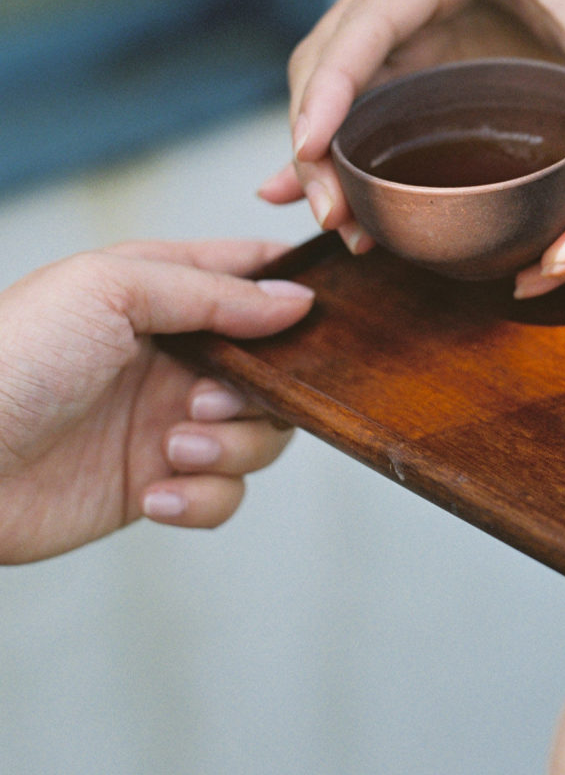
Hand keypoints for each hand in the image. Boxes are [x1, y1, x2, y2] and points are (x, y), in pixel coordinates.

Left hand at [0, 240, 314, 562]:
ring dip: (232, 446)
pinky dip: (205, 498)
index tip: (323, 310)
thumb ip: (210, 291)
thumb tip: (295, 302)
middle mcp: (172, 356)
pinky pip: (223, 495)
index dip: (294, 289)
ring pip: (260, 435)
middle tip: (205, 398)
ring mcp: (165, 422)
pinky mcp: (154, 485)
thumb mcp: (111, 290)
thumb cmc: (12, 358)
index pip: (249, 276)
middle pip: (274, 367)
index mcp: (159, 293)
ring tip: (172, 448)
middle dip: (263, 389)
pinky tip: (155, 494)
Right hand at [257, 0, 564, 247]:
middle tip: (330, 212)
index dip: (332, 84)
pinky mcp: (397, 48)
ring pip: (328, 80)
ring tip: (336, 223)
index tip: (311, 147)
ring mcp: (389, 12)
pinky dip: (340, 150)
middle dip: (316, 134)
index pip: (367, 20)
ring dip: (322, 152)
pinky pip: (352, 99)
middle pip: (328, 53)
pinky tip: (327, 203)